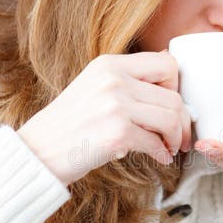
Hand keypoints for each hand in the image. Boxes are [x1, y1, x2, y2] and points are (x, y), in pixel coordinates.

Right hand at [17, 52, 192, 185]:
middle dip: (183, 120)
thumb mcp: (95, 87)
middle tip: (181, 136)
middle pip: (173, 96)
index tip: (172, 106)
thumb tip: (168, 73)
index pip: (166, 63)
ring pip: (171, 118)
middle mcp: (114, 80)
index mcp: (110, 64)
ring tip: (171, 148)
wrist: (38, 151)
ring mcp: (116, 106)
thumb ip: (128, 79)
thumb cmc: (69, 124)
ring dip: (176, 137)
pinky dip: (162, 154)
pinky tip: (160, 159)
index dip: (177, 86)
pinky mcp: (117, 134)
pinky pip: (156, 143)